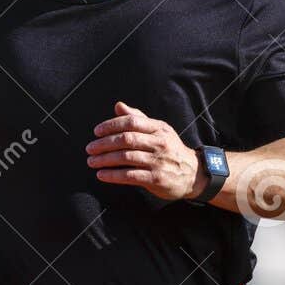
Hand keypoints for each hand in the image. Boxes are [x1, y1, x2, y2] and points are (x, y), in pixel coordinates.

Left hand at [85, 100, 201, 200]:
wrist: (194, 174)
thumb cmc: (171, 150)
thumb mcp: (159, 130)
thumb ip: (138, 118)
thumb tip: (118, 105)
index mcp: (158, 128)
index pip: (132, 122)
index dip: (111, 125)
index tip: (97, 132)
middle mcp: (159, 143)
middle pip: (127, 139)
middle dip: (105, 143)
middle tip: (90, 148)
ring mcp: (158, 161)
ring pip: (126, 157)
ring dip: (105, 159)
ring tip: (92, 162)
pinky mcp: (156, 179)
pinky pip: (130, 176)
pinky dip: (113, 175)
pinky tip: (102, 175)